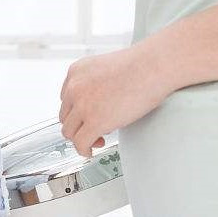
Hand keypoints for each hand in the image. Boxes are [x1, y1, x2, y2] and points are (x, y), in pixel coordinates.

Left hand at [59, 45, 174, 155]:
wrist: (152, 66)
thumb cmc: (140, 66)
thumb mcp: (106, 69)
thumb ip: (96, 85)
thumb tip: (100, 104)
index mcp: (76, 72)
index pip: (66, 99)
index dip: (77, 112)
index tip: (87, 117)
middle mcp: (74, 87)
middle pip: (65, 116)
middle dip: (78, 126)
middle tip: (93, 131)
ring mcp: (82, 105)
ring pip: (69, 131)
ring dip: (80, 139)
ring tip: (96, 140)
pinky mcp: (95, 121)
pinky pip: (80, 143)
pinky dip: (84, 151)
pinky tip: (91, 151)